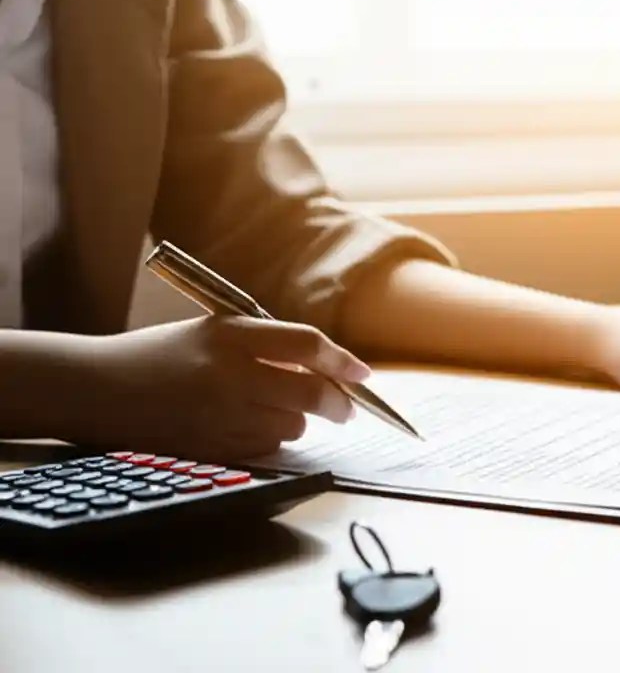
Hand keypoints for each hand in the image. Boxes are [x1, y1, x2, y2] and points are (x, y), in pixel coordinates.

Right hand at [74, 317, 370, 459]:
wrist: (96, 389)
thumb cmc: (159, 355)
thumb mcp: (211, 331)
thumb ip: (264, 344)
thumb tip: (325, 366)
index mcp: (231, 335)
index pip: (307, 345)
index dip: (342, 360)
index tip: (362, 373)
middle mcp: (231, 374)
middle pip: (312, 393)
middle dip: (338, 403)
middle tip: (346, 407)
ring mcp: (221, 413)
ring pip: (292, 426)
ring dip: (295, 422)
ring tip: (270, 410)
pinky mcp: (211, 447)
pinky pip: (264, 449)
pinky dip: (268, 440)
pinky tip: (246, 427)